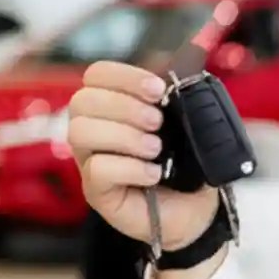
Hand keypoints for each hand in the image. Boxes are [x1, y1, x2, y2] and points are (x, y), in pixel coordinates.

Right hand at [68, 61, 218, 250]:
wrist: (197, 212)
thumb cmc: (189, 166)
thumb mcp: (190, 127)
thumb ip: (182, 98)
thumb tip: (190, 66)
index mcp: (114, 107)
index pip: (96, 75)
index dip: (124, 76)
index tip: (157, 89)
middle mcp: (95, 131)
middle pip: (82, 101)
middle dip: (124, 106)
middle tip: (158, 122)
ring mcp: (91, 162)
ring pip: (81, 133)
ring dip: (124, 136)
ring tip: (156, 149)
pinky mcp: (98, 192)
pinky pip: (97, 170)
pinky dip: (130, 167)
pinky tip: (154, 174)